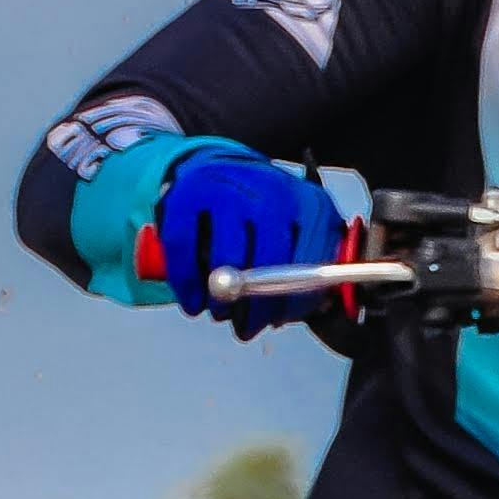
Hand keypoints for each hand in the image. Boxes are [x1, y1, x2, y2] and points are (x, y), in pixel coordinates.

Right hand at [156, 151, 343, 337]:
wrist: (223, 170)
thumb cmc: (266, 217)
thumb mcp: (302, 232)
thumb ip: (312, 268)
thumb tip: (314, 306)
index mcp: (310, 203)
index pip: (312, 261)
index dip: (296, 300)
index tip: (280, 320)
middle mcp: (272, 189)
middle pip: (270, 261)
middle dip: (257, 305)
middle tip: (247, 328)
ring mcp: (230, 189)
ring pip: (227, 258)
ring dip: (223, 300)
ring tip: (221, 314)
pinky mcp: (188, 192)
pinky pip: (184, 246)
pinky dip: (186, 282)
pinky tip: (193, 302)